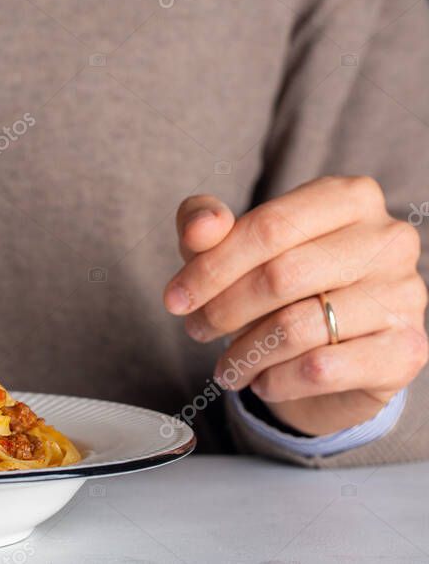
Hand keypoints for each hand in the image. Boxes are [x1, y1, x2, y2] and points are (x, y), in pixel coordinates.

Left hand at [164, 177, 427, 435]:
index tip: (173, 299)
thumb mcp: (230, 246)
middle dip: (223, 311)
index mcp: (349, 197)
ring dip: (246, 353)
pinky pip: (323, 368)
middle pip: (282, 276)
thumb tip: (202, 228)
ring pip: (300, 326)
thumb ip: (205, 225)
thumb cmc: (278, 286)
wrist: (335, 354)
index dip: (210, 267)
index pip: (268, 228)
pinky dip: (278, 380)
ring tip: (225, 367)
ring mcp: (405, 294)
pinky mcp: (407, 349)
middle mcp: (388, 239)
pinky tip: (262, 381)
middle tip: (195, 331)